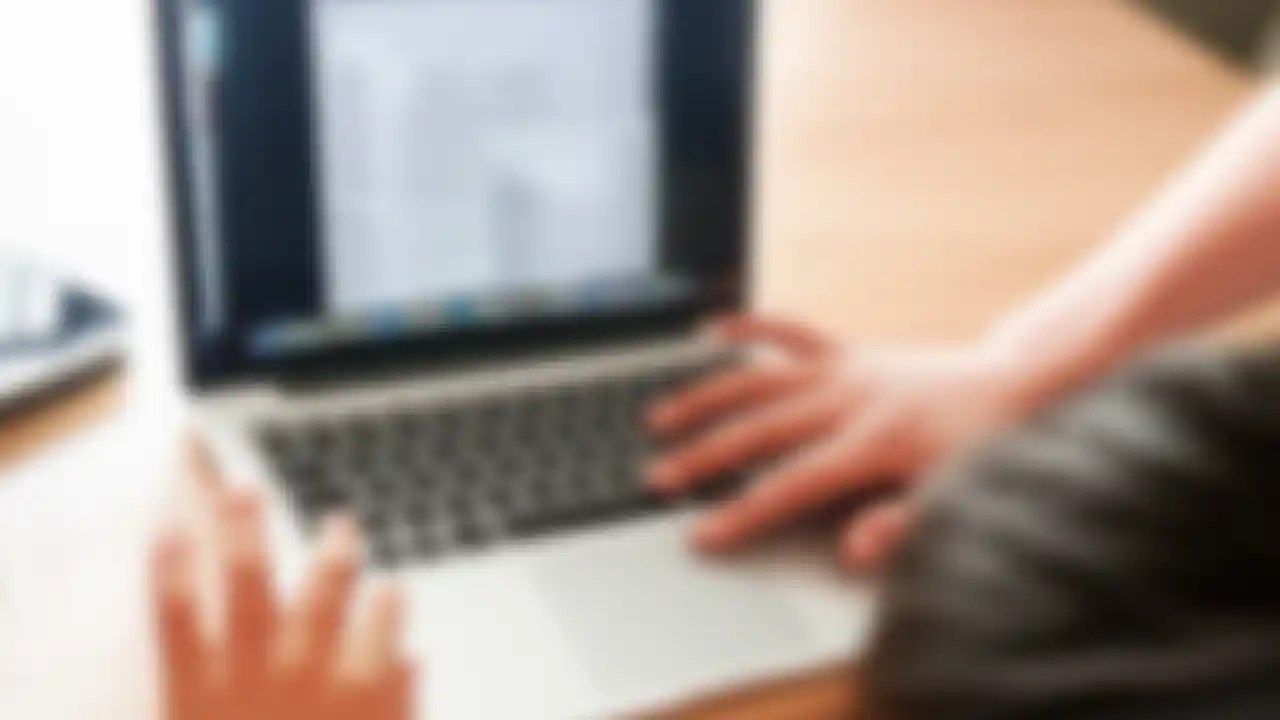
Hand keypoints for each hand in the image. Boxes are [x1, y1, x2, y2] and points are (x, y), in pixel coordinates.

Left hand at [152, 489, 412, 719]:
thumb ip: (399, 703)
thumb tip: (410, 659)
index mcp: (362, 685)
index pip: (385, 614)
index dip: (388, 600)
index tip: (390, 592)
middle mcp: (306, 665)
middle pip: (326, 584)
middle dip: (337, 548)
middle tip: (341, 524)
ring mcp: (244, 672)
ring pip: (248, 580)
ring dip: (246, 528)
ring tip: (243, 489)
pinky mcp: (188, 687)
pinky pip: (175, 618)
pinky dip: (169, 571)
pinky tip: (168, 531)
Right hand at [647, 315, 1049, 568]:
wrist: (1012, 385)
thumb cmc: (983, 447)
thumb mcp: (955, 496)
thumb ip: (900, 524)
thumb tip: (852, 552)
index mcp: (874, 442)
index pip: (793, 484)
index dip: (743, 512)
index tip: (700, 534)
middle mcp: (849, 400)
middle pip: (761, 430)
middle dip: (705, 456)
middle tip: (657, 479)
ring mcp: (843, 371)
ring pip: (760, 379)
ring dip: (707, 397)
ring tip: (659, 418)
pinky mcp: (846, 352)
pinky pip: (793, 331)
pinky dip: (753, 326)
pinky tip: (713, 330)